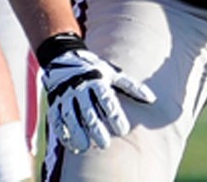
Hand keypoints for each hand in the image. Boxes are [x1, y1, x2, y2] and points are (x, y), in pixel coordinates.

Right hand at [39, 35, 155, 152]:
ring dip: (77, 133)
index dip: (115, 115)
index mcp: (98, 80)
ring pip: (70, 116)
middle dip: (96, 128)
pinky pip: (57, 119)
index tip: (123, 130)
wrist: (64, 59)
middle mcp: (81, 88)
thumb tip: (152, 100)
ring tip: (85, 148)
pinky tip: (72, 146)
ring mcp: (66, 96)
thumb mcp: (113, 74)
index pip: (107, 99)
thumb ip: (131, 87)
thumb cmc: (96, 70)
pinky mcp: (54, 103)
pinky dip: (63, 133)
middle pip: (88, 111)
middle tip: (105, 144)